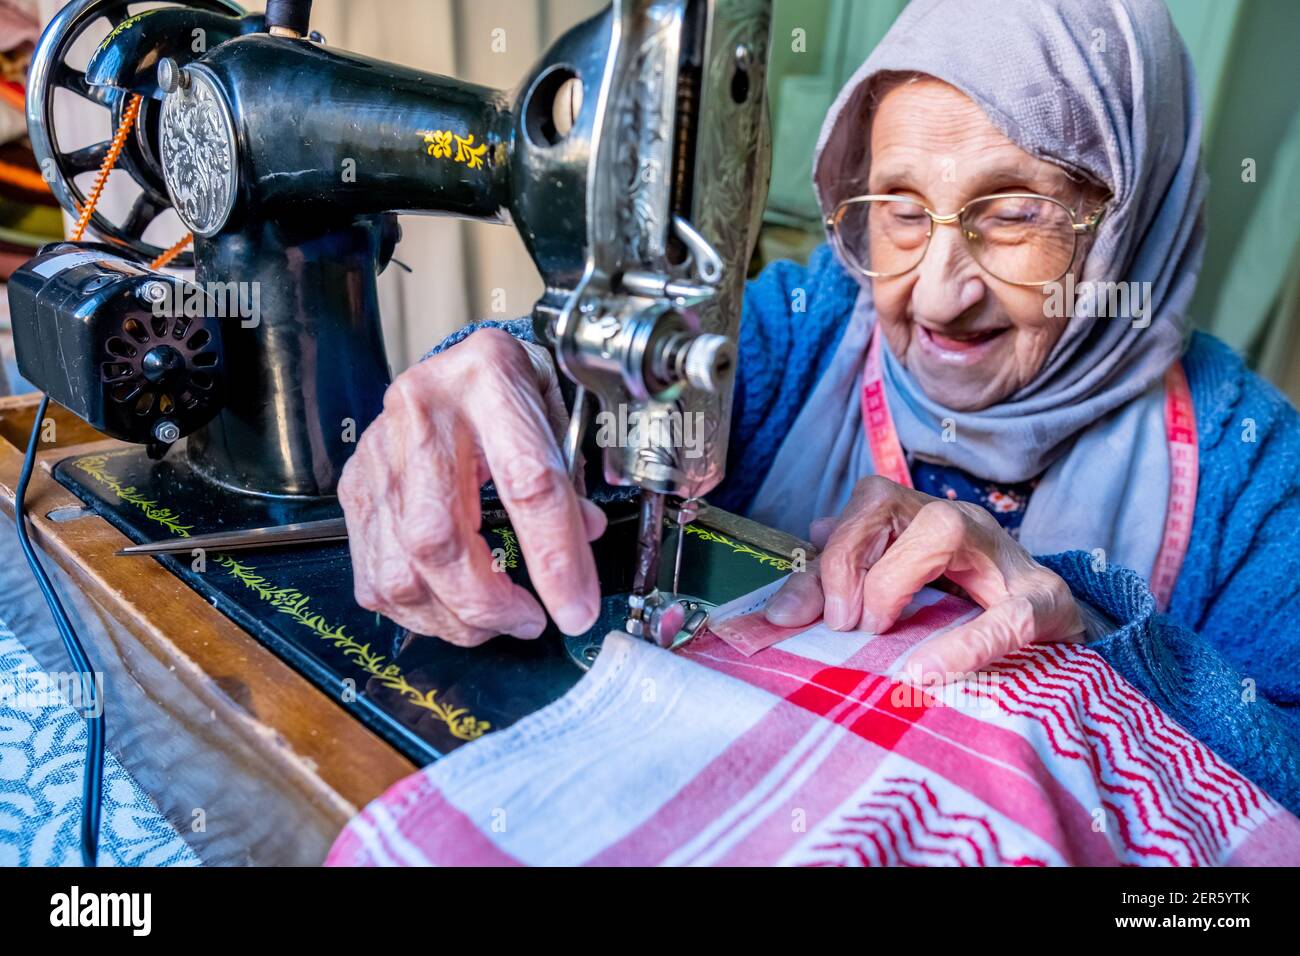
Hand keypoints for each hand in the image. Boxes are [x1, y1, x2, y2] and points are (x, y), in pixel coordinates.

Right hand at [338, 329, 605, 646]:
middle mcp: (421, 413)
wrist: (462, 369)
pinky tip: (450, 609)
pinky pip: (373, 576)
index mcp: (488, 381)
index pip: (526, 482)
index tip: (576, 609)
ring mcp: (378, 454)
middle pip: (438, 537)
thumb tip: (576, 565)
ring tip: (493, 620)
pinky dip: (417, 611)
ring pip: (398, 569)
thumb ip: (571, 490)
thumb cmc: (514, 394)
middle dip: (487, 601)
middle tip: (529, 620)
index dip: (554, 557)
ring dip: (453, 617)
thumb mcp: (559, 421)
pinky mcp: (356, 488)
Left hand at [764, 476, 1083, 682]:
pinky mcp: (1047, 605)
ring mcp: (1007, 560)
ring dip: (892, 580)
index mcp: (924, 520)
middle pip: (889, 501)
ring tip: (877, 631)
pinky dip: (963, 644)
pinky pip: (1006, 614)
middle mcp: (963, 525)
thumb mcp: (903, 596)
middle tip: (843, 622)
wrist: (1066, 647)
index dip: (827, 550)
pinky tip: (925, 671)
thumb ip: (852, 574)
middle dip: (848, 558)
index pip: (866, 502)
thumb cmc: (974, 617)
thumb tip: (813, 532)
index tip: (795, 613)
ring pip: (945, 528)